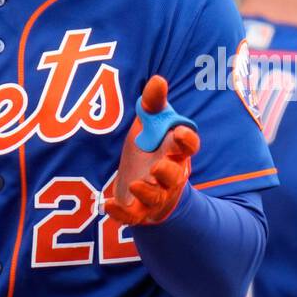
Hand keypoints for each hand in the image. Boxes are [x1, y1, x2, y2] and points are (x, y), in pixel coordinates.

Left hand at [104, 75, 199, 225]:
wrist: (141, 180)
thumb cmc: (151, 147)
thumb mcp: (150, 122)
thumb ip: (153, 103)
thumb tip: (157, 79)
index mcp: (176, 150)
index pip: (189, 145)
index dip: (186, 140)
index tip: (179, 132)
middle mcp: (171, 174)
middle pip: (176, 175)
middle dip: (169, 172)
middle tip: (158, 166)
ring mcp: (156, 194)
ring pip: (157, 197)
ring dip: (148, 192)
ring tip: (136, 185)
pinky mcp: (139, 211)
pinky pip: (134, 216)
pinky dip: (122, 214)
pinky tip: (107, 205)